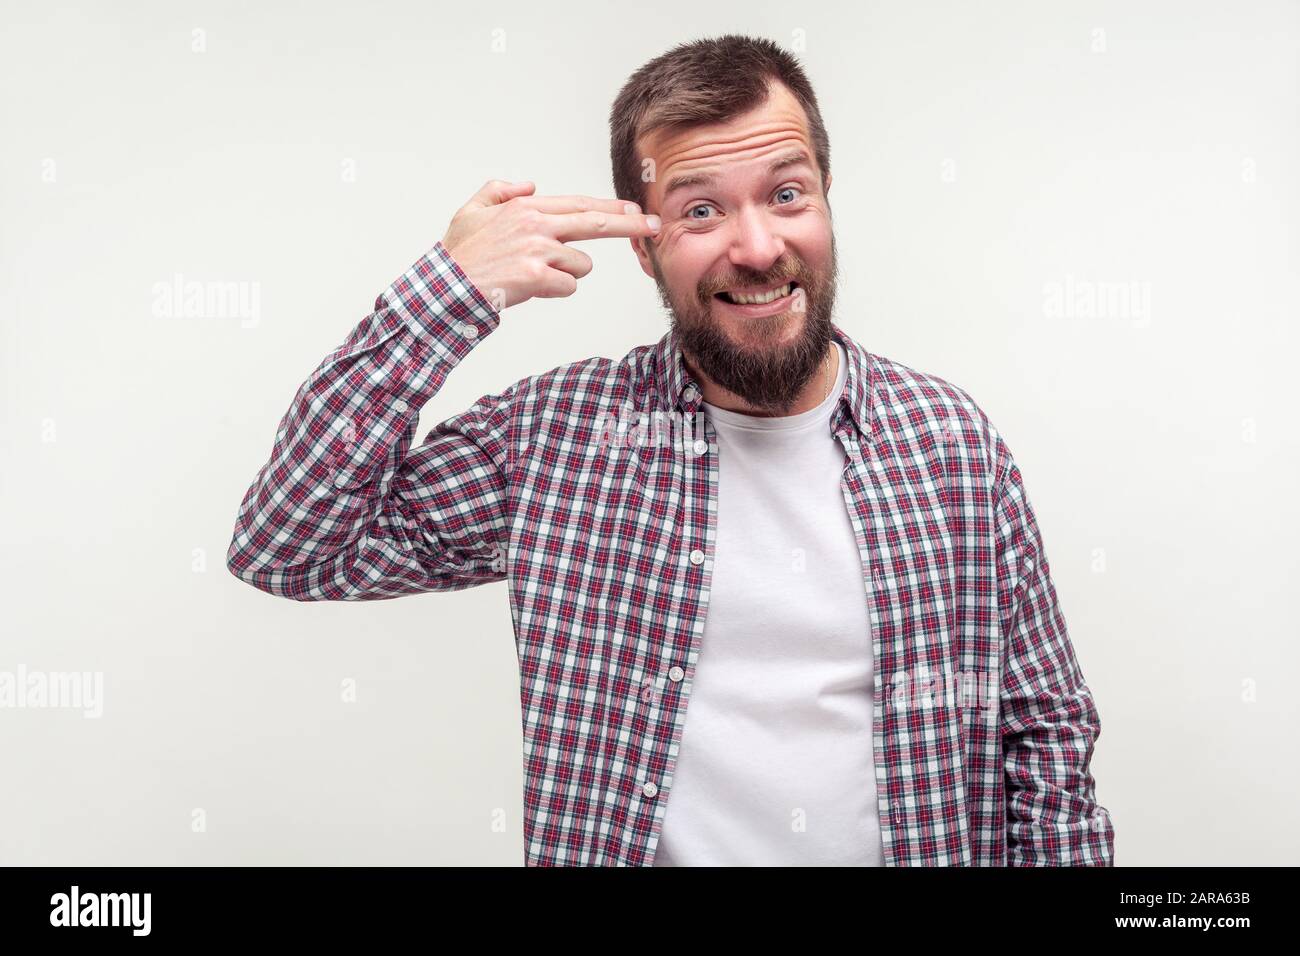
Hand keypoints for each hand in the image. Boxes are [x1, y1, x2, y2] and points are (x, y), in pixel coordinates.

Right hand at [439, 180, 660, 311]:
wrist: (446, 288)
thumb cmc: (459, 255)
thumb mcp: (472, 211)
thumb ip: (500, 190)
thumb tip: (530, 185)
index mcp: (525, 208)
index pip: (579, 205)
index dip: (611, 208)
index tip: (635, 209)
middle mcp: (536, 224)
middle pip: (596, 223)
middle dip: (630, 224)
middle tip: (655, 226)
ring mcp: (538, 250)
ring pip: (580, 264)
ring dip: (565, 273)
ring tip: (533, 275)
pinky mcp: (537, 277)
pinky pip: (568, 286)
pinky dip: (555, 290)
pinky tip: (531, 288)